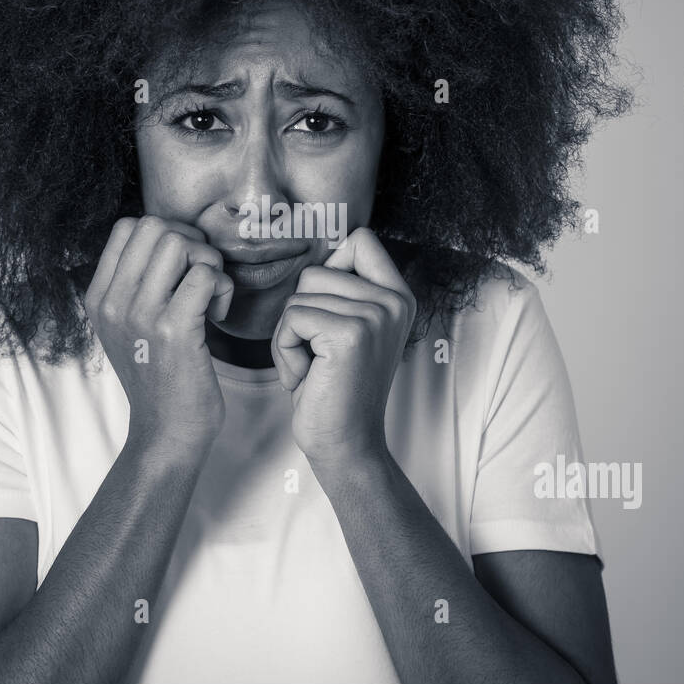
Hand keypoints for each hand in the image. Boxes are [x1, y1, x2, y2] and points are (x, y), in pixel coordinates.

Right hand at [85, 215, 233, 455]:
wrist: (166, 432)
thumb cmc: (159, 376)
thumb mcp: (128, 326)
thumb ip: (136, 284)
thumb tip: (173, 238)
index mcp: (98, 297)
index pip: (127, 226)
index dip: (166, 233)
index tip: (181, 267)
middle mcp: (113, 302)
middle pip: (155, 226)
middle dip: (191, 243)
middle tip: (201, 279)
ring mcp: (140, 315)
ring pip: (181, 243)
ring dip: (209, 263)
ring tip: (209, 297)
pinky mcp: (174, 331)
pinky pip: (206, 275)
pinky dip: (222, 287)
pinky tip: (218, 314)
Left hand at [270, 228, 416, 468]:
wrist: (345, 444)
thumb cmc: (335, 388)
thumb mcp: (349, 328)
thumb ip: (345, 288)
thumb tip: (324, 244)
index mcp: (398, 296)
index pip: (359, 239)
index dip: (329, 268)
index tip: (328, 314)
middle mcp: (394, 301)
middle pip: (315, 270)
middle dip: (300, 314)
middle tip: (319, 356)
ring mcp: (375, 316)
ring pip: (298, 296)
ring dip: (290, 336)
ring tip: (314, 367)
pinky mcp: (349, 334)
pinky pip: (291, 319)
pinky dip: (285, 350)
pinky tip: (308, 376)